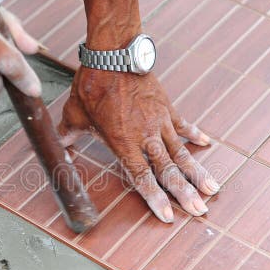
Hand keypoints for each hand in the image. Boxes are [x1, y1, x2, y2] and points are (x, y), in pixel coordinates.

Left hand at [58, 68, 220, 221]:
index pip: (142, 177)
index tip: (169, 216)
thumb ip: (69, 136)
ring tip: (212, 189)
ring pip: (181, 152)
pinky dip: (195, 134)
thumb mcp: (74, 114)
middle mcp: (145, 135)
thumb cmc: (91, 85)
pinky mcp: (166, 106)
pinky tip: (207, 145)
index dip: (156, 198)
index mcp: (123, 142)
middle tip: (200, 211)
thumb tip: (57, 151)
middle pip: (169, 170)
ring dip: (197, 172)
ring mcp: (159, 121)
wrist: (113, 53)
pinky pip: (182, 124)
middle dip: (185, 193)